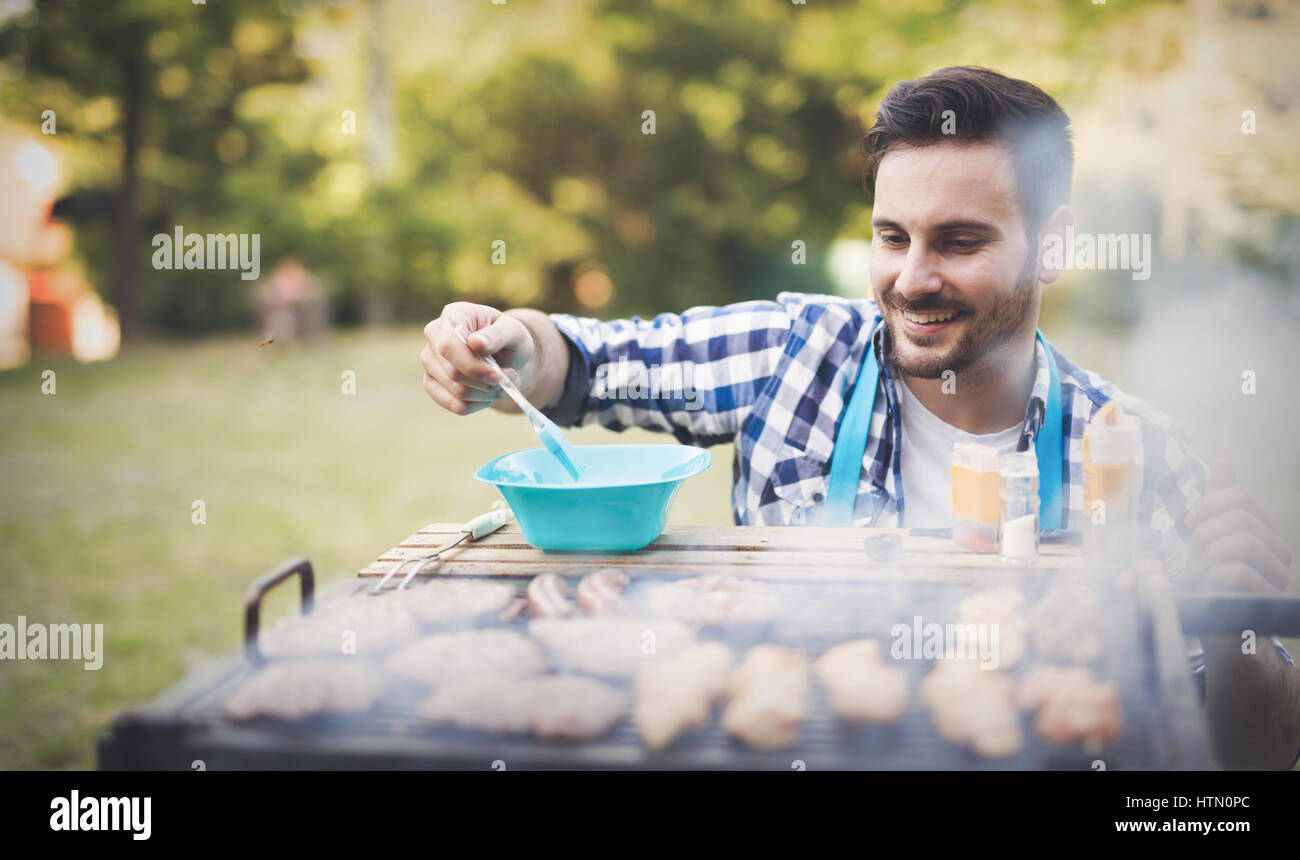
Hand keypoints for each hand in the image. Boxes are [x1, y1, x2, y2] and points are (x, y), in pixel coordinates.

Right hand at [421, 302, 535, 414]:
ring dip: (485, 395)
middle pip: (452, 372)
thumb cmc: (508, 338)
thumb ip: (498, 335)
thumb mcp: (514, 331)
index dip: (472, 366)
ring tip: (501, 385)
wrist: (504, 353)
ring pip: (456, 391)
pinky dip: (477, 405)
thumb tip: (476, 343)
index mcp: (453, 315)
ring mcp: (429, 360)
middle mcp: (434, 335)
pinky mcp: (432, 383)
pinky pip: (455, 405)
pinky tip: (488, 395)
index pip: (449, 346)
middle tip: (506, 381)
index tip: (497, 376)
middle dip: (484, 383)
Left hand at [1184, 460, 1291, 592]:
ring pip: (1245, 541)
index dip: (1209, 504)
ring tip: (1199, 568)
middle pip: (1241, 518)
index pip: (1243, 496)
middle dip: (1206, 533)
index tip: (1190, 522)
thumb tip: (1225, 462)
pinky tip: (1208, 584)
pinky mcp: (1266, 599)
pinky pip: (1239, 572)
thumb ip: (1217, 503)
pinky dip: (1213, 575)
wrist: (1210, 623)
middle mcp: (1280, 551)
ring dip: (1209, 553)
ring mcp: (1278, 576)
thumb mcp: (1207, 536)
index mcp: (1266, 531)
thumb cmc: (1207, 577)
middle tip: (1194, 553)